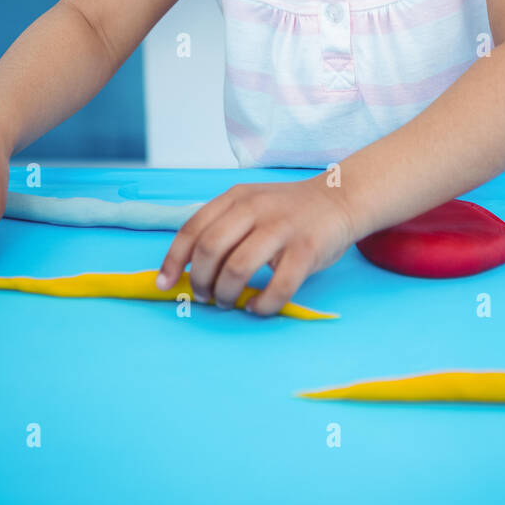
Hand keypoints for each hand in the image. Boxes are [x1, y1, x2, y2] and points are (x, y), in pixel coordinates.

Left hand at [155, 175, 355, 316]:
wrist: (340, 198)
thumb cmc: (289, 210)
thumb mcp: (252, 205)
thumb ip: (224, 227)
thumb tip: (190, 268)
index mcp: (236, 198)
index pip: (193, 229)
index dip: (174, 260)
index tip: (165, 284)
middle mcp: (255, 208)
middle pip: (211, 249)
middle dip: (201, 281)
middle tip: (206, 296)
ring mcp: (282, 228)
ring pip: (238, 268)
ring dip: (227, 294)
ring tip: (230, 302)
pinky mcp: (306, 249)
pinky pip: (278, 286)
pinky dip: (262, 304)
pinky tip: (259, 306)